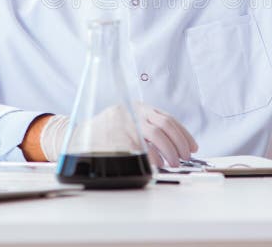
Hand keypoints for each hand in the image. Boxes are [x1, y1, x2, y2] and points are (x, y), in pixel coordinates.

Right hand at [39, 103, 197, 166]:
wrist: (78, 137)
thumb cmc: (107, 134)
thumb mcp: (129, 124)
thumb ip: (148, 129)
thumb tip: (177, 147)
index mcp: (138, 107)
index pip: (167, 118)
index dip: (183, 134)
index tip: (193, 147)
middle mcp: (132, 111)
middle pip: (163, 125)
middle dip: (178, 144)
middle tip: (184, 158)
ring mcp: (123, 122)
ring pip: (154, 133)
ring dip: (168, 151)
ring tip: (173, 163)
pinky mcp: (114, 134)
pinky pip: (138, 145)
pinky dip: (150, 156)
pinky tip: (156, 164)